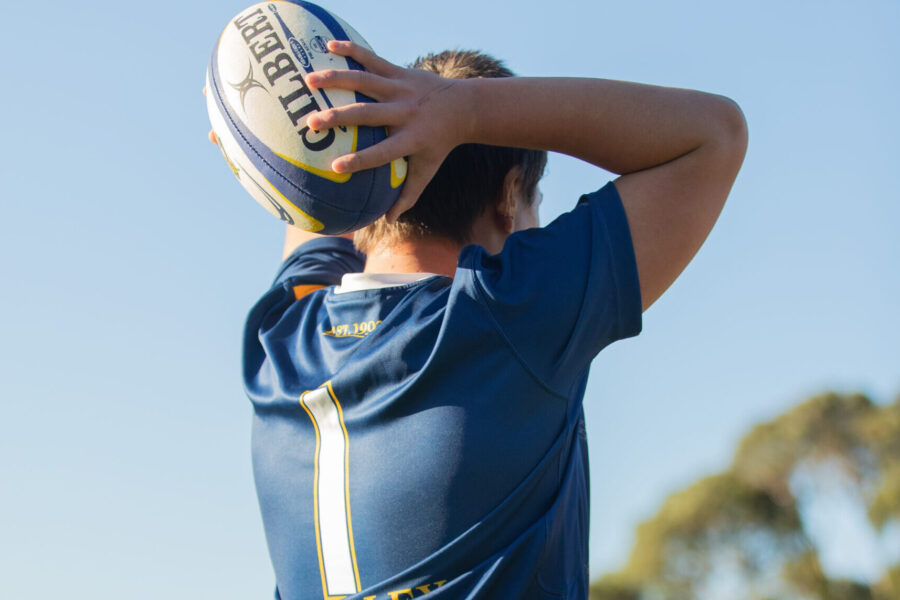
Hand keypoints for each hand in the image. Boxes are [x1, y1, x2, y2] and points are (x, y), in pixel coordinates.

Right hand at [306, 41, 472, 221]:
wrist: (463, 107)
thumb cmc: (439, 145)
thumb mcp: (427, 170)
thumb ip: (409, 194)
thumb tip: (388, 220)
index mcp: (410, 139)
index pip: (382, 153)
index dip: (359, 160)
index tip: (335, 166)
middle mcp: (404, 113)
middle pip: (367, 115)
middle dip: (338, 117)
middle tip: (311, 123)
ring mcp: (401, 89)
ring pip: (365, 81)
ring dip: (335, 79)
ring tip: (308, 81)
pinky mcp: (400, 72)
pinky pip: (372, 59)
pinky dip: (351, 50)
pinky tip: (328, 46)